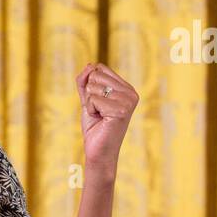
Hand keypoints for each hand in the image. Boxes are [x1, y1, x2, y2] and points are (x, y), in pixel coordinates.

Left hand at [75, 62, 137, 176]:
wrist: (98, 151)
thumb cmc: (95, 127)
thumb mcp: (88, 100)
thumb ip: (86, 82)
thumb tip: (90, 65)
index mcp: (126, 88)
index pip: (100, 69)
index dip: (90, 86)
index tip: (98, 103)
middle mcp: (131, 93)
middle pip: (96, 76)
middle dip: (89, 95)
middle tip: (99, 112)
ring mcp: (128, 101)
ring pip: (93, 87)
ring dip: (90, 104)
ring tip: (100, 117)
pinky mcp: (121, 110)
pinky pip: (93, 99)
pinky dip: (91, 110)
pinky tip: (101, 120)